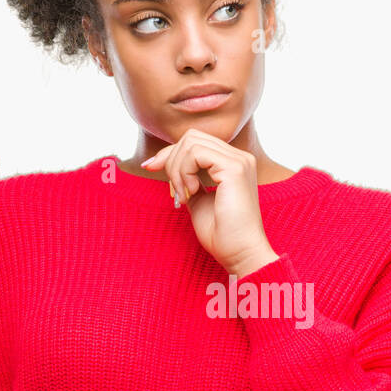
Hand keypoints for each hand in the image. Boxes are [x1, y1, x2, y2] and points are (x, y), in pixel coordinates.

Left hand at [141, 131, 279, 274]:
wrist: (239, 254)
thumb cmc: (221, 234)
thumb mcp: (198, 200)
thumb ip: (188, 179)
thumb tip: (165, 164)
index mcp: (233, 163)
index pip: (195, 142)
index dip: (170, 154)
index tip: (151, 168)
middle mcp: (240, 157)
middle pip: (191, 137)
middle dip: (171, 160)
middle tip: (175, 192)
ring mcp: (239, 161)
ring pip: (191, 143)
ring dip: (177, 169)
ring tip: (183, 196)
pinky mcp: (234, 168)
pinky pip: (195, 153)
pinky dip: (184, 172)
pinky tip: (190, 193)